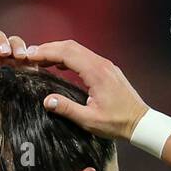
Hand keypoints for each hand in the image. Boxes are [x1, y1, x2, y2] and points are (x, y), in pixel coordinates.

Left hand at [0, 30, 37, 93]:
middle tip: (5, 53)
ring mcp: (12, 58)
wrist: (6, 119)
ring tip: (21, 57)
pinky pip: (31, 54)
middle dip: (0, 41)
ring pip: (14, 41)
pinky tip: (34, 64)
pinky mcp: (28, 64)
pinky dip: (33, 55)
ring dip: (17, 45)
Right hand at [25, 40, 149, 139]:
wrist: (141, 123)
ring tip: (41, 60)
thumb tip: (47, 100)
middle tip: (31, 55)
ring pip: (78, 50)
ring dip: (58, 51)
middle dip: (48, 48)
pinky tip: (60, 65)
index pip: (65, 54)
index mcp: (96, 73)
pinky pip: (85, 56)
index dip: (45, 52)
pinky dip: (70, 57)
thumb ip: (67, 109)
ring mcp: (106, 65)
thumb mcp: (90, 120)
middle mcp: (101, 64)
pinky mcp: (108, 69)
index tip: (29, 55)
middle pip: (70, 46)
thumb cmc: (118, 123)